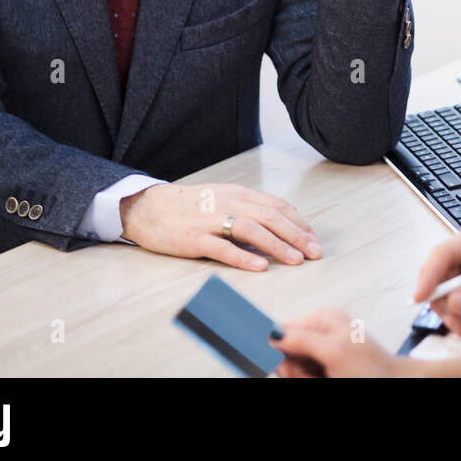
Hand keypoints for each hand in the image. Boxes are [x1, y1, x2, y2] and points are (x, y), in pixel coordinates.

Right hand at [118, 183, 321, 269]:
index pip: (277, 206)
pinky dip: (243, 257)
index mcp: (237, 194)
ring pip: (251, 230)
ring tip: (296, 260)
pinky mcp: (192, 239)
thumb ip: (248, 210)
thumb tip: (279, 227)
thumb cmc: (188, 206)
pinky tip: (260, 267)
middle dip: (297, 235)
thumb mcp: (222, 199)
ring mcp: (209, 221)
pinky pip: (221, 248)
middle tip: (315, 252)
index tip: (314, 239)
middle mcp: (227, 203)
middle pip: (270, 217)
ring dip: (277, 246)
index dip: (299, 222)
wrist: (145, 207)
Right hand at [270, 307, 401, 377]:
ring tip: (324, 377)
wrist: (391, 383)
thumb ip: (303, 340)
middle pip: (286, 353)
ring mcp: (321, 350)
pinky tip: (324, 379)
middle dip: (296, 369)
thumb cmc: (373, 368)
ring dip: (304, 377)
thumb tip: (274, 334)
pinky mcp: (324, 366)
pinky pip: (304, 374)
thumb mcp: (334, 351)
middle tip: (314, 375)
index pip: (282, 328)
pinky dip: (310, 379)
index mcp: (322, 318)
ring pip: (294, 368)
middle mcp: (320, 332)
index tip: (288, 366)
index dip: (279, 349)